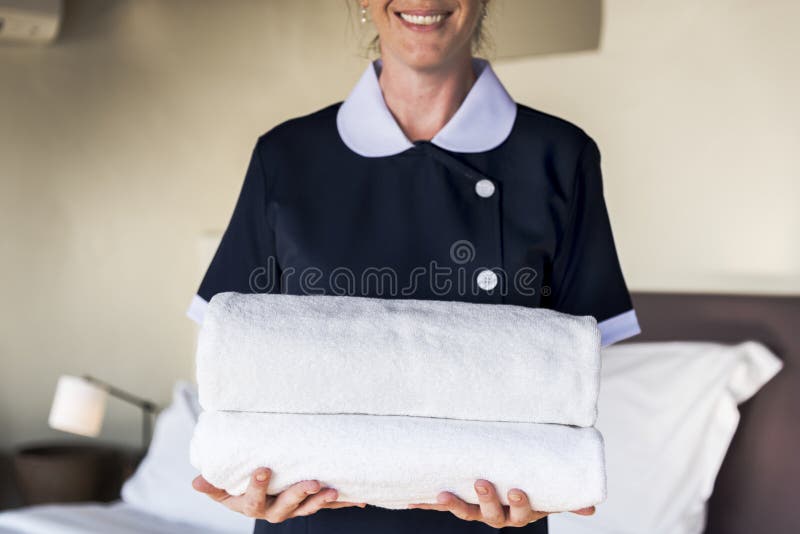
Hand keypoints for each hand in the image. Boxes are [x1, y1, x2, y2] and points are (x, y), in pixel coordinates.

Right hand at [192, 467, 365, 521]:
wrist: (258, 499)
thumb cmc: (237, 489)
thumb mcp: (222, 489)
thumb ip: (212, 485)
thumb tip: (195, 481)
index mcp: (252, 505)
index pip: (254, 498)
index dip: (259, 486)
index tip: (264, 469)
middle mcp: (275, 511)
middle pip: (287, 507)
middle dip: (300, 494)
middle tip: (312, 482)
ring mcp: (295, 509)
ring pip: (309, 507)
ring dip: (323, 500)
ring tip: (334, 490)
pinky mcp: (310, 504)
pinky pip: (327, 505)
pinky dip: (344, 502)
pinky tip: (360, 499)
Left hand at [407, 479, 594, 527]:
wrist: (508, 492)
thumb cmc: (533, 488)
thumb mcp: (551, 494)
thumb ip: (568, 499)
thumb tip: (592, 507)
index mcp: (521, 512)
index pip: (522, 511)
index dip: (520, 503)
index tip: (517, 489)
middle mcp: (498, 516)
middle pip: (493, 514)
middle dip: (487, 500)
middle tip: (482, 482)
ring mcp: (477, 512)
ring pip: (466, 512)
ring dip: (455, 505)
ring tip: (444, 493)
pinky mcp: (459, 504)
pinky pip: (443, 505)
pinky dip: (427, 501)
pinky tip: (411, 498)